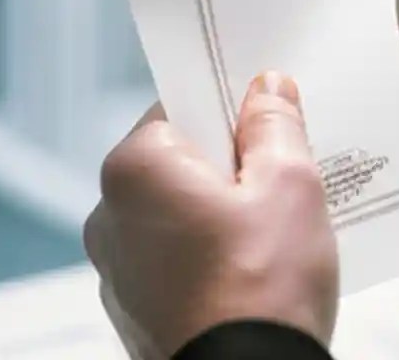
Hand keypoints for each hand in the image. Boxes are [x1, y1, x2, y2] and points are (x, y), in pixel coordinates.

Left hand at [84, 72, 338, 358]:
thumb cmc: (264, 286)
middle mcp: (109, 215)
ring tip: (273, 237)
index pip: (181, 106)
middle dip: (233, 167)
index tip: (270, 125)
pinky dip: (212, 257)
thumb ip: (275, 124)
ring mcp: (117, 269)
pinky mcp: (136, 309)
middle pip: (181, 161)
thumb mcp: (290, 182)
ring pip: (180, 212)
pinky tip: (254, 273)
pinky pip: (176, 259)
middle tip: (283, 185)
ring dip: (223, 214)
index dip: (232, 109)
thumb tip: (268, 90)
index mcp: (136, 169)